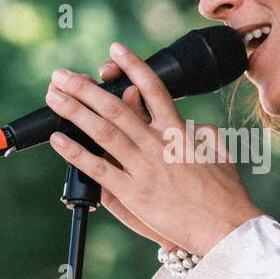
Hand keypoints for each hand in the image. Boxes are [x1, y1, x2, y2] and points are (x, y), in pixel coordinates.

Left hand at [45, 42, 263, 255]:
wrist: (225, 228)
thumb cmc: (226, 195)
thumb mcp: (220, 152)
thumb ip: (202, 132)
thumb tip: (191, 123)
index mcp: (178, 132)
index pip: (152, 89)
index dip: (132, 66)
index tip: (115, 50)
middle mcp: (157, 145)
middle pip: (116, 107)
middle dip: (85, 88)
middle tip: (62, 75)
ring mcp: (143, 169)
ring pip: (103, 132)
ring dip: (74, 111)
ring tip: (54, 97)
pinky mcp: (133, 194)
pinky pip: (99, 169)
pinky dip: (76, 152)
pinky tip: (57, 139)